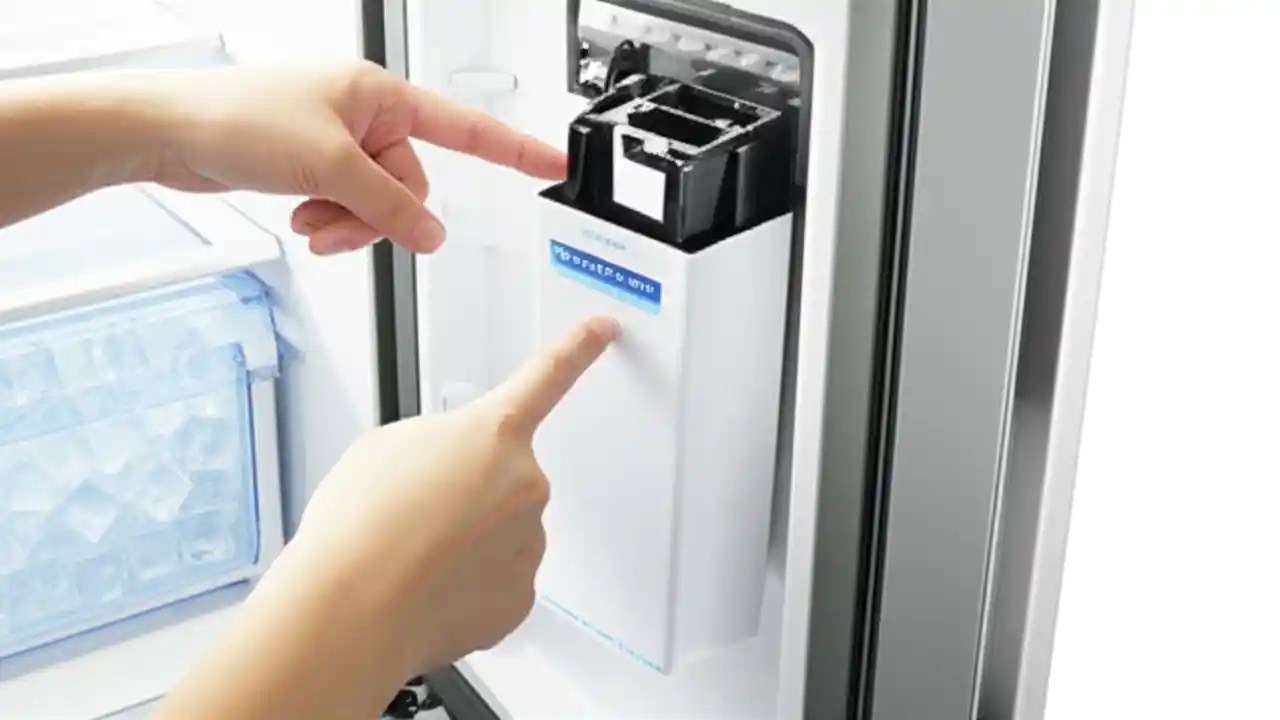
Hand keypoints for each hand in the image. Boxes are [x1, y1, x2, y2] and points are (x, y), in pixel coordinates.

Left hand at [143, 61, 564, 253]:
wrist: (169, 132)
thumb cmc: (237, 120)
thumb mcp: (331, 167)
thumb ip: (391, 206)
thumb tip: (431, 233)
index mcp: (382, 95)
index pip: (467, 127)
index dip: (515, 150)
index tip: (553, 163)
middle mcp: (366, 116)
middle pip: (411, 185)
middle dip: (378, 214)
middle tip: (341, 218)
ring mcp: (341, 143)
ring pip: (380, 204)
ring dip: (350, 224)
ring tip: (311, 220)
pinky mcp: (316, 166)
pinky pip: (350, 207)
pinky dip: (331, 222)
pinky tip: (302, 217)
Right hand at [292, 316, 618, 674]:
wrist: (353, 611)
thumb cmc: (360, 528)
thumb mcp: (384, 447)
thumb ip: (434, 442)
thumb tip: (445, 467)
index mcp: (493, 433)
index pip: (546, 378)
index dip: (576, 350)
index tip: (602, 331)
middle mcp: (524, 485)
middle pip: (503, 478)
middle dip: (466, 492)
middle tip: (412, 514)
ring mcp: (528, 545)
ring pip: (500, 534)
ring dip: (463, 541)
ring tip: (409, 556)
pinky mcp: (518, 597)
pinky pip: (497, 581)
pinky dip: (466, 586)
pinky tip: (426, 588)